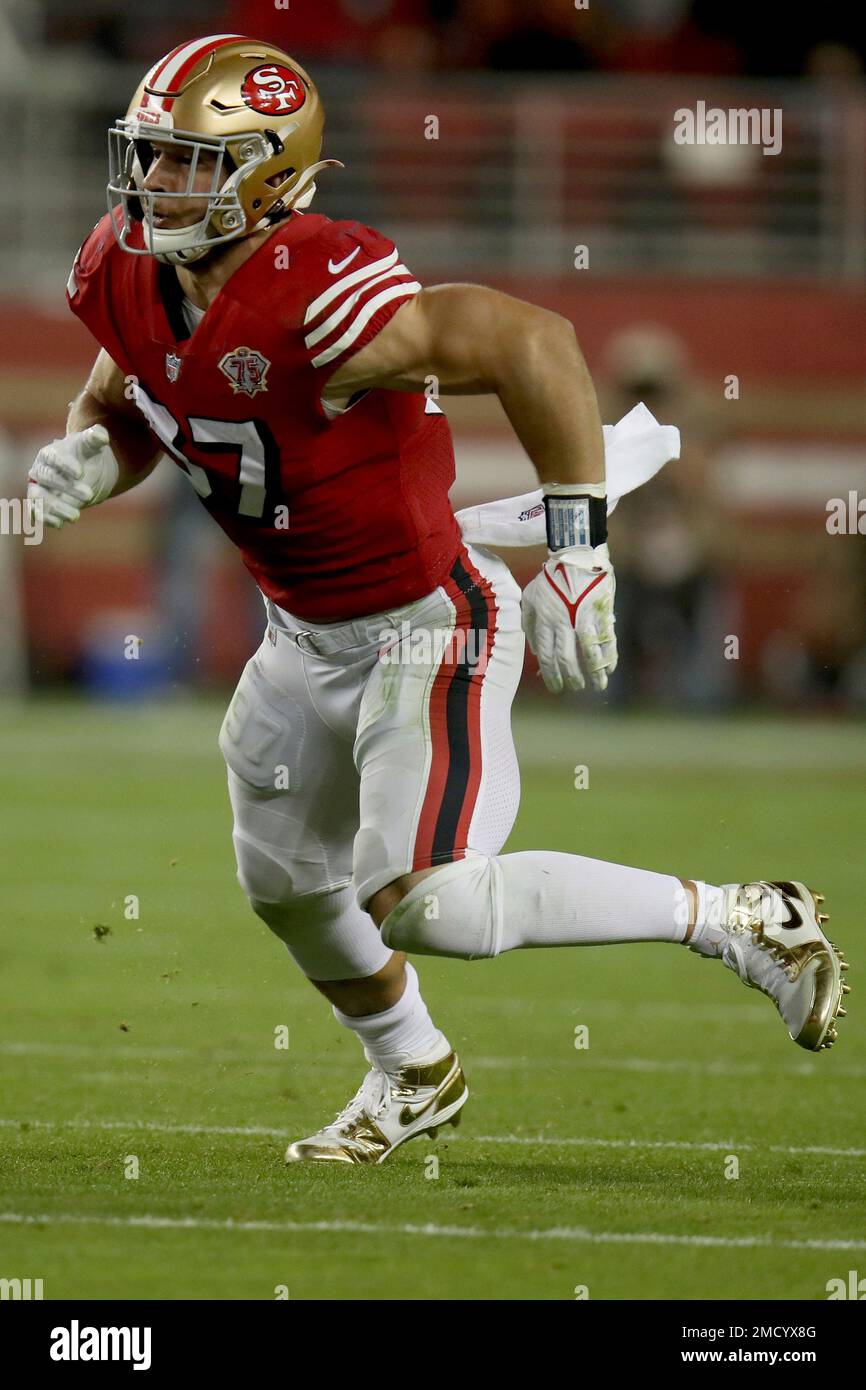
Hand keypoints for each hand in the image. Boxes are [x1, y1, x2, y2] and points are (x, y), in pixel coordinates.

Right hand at [27, 424, 118, 529]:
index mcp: (50, 453)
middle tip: (88, 495)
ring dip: (56, 508)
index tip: (81, 473)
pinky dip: (46, 518)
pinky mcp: (40, 504)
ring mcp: (38, 488)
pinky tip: (59, 524)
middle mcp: (40, 470)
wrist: (85, 472)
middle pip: (48, 478)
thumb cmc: (86, 456)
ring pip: (40, 497)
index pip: (53, 458)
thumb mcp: (92, 446)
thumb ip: (95, 438)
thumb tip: (101, 435)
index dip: (65, 464)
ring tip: (76, 516)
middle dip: (66, 487)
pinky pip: (37, 511)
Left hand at [522, 542, 616, 692]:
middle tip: (574, 688)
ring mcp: (584, 619)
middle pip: (566, 659)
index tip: (555, 687)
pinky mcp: (601, 613)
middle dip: (570, 678)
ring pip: (588, 653)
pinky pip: (606, 639)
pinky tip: (610, 668)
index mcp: (545, 621)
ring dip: (594, 673)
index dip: (551, 676)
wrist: (576, 556)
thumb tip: (534, 650)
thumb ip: (528, 622)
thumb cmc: (551, 577)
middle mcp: (564, 624)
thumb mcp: (530, 596)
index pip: (546, 656)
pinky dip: (609, 656)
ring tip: (598, 686)